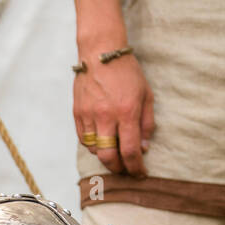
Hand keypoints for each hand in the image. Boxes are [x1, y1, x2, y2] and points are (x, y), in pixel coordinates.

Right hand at [73, 52, 154, 175]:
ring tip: (114, 152)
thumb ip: (147, 123)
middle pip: (108, 156)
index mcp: (126, 111)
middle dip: (118, 168)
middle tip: (125, 170)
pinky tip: (101, 141)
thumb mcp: (146, 95)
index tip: (140, 173)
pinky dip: (93, 145)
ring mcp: (88, 114)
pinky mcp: (77, 112)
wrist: (100, 52)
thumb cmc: (127, 72)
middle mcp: (106, 116)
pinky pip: (84, 138)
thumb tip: (143, 148)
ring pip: (94, 149)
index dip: (136, 167)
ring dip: (105, 156)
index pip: (130, 150)